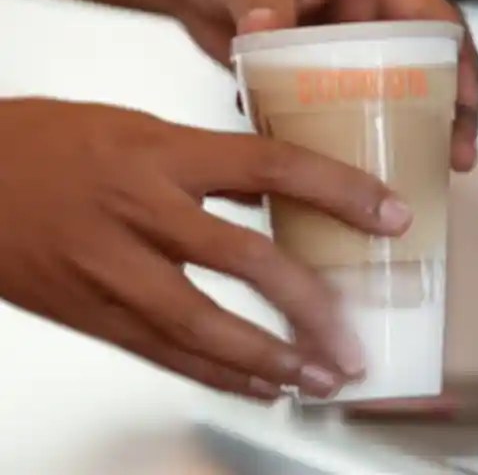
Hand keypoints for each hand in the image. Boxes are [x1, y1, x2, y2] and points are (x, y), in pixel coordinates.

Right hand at [0, 98, 412, 399]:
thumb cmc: (47, 143)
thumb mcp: (136, 128)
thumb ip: (211, 160)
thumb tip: (286, 188)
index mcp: (162, 151)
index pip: (272, 164)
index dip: (339, 190)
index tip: (391, 214)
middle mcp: (142, 209)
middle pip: (247, 260)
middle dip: (312, 304)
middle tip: (357, 337)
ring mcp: (111, 267)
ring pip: (204, 323)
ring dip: (272, 358)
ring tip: (323, 378)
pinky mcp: (88, 312)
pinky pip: (163, 352)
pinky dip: (218, 374)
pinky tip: (262, 388)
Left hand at [174, 0, 477, 171]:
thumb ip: (264, 1)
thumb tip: (266, 31)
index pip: (436, 18)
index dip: (461, 61)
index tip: (467, 104)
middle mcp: (370, 16)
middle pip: (428, 66)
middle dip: (449, 112)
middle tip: (457, 156)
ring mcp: (345, 50)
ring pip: (391, 96)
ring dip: (407, 134)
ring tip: (420, 175)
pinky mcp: (316, 79)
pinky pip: (344, 113)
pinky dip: (350, 142)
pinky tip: (353, 177)